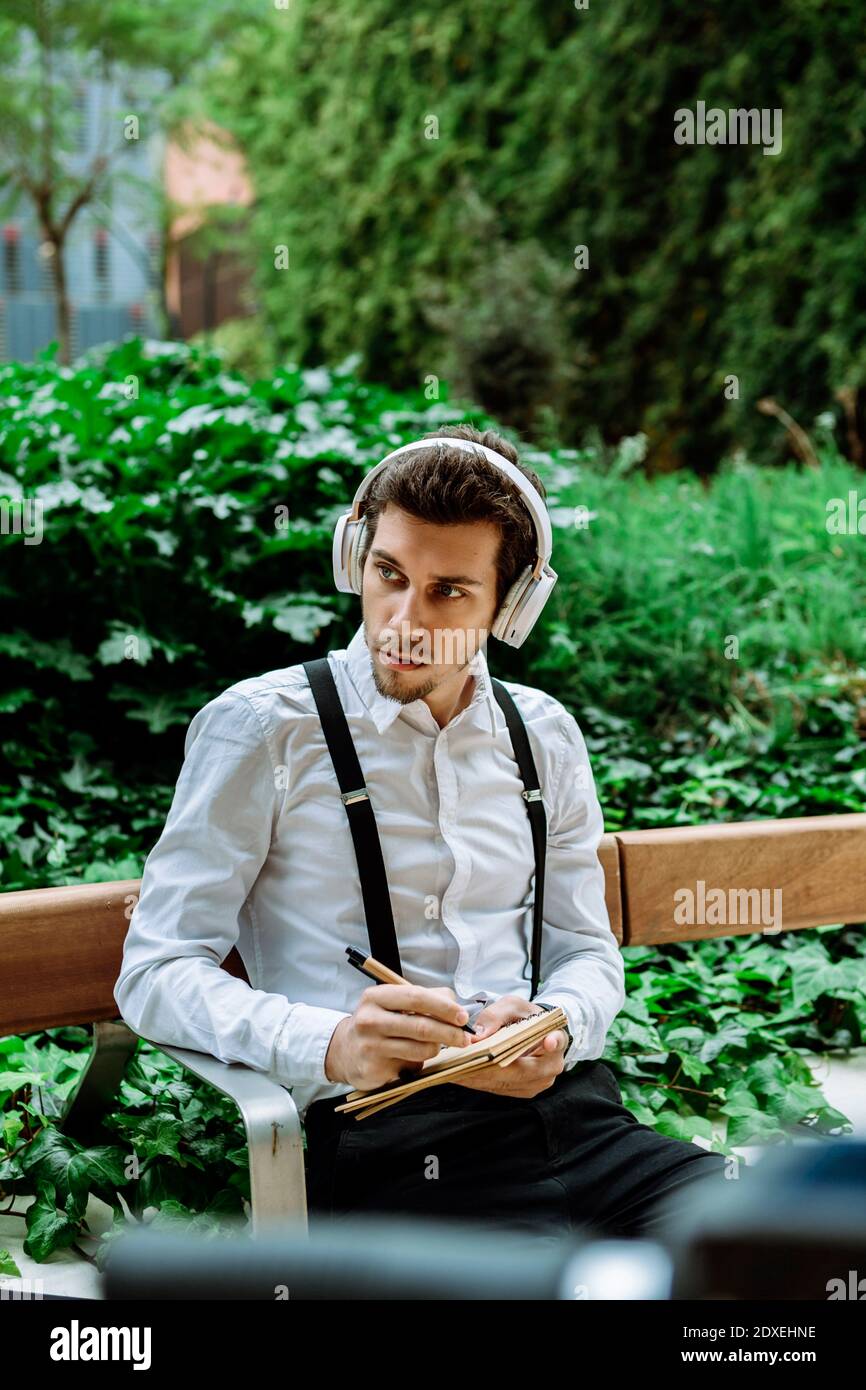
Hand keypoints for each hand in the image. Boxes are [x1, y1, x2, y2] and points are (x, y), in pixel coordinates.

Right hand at [324, 984, 470, 1088]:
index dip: (444, 1007)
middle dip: (450, 1032)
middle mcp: (369, 1020)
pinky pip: (410, 1067)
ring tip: (437, 1046)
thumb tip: (456, 1005)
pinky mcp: (373, 1069)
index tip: (463, 1016)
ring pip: (420, 1049)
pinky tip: (414, 1058)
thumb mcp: (393, 1004)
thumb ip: (424, 1000)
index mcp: (376, 997)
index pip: (416, 997)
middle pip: (421, 1026)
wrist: (345, 1051)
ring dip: (437, 1048)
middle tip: (465, 1037)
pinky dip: (420, 1063)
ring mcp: (369, 1046)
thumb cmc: (378, 1023)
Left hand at [449, 994, 566, 1098]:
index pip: (556, 1043)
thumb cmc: (526, 1016)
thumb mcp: (513, 1006)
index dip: (553, 1043)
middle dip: (489, 1068)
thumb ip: (497, 1015)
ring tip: (454, 1070)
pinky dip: (480, 1082)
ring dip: (480, 1078)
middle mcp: (551, 1067)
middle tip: (463, 1064)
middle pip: (521, 1071)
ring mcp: (538, 1083)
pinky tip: (462, 1075)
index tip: (549, 1041)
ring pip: (507, 1083)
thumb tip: (478, 1035)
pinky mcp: (524, 1090)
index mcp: (555, 1040)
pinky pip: (500, 1089)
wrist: (533, 1032)